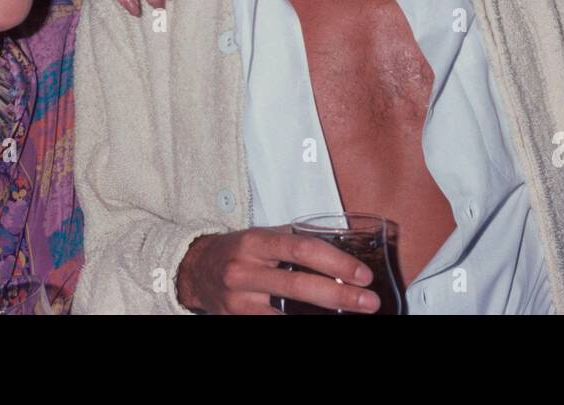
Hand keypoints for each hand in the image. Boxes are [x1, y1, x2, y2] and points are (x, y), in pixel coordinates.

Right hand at [175, 228, 380, 314]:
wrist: (195, 270)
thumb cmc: (238, 251)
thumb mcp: (262, 237)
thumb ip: (296, 241)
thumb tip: (343, 247)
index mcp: (256, 242)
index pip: (302, 249)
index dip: (337, 262)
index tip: (363, 275)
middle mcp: (244, 271)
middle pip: (298, 285)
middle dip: (340, 296)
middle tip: (369, 302)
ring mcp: (238, 300)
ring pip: (285, 316)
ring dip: (322, 319)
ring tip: (351, 317)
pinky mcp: (235, 321)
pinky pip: (272, 326)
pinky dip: (298, 325)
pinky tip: (320, 323)